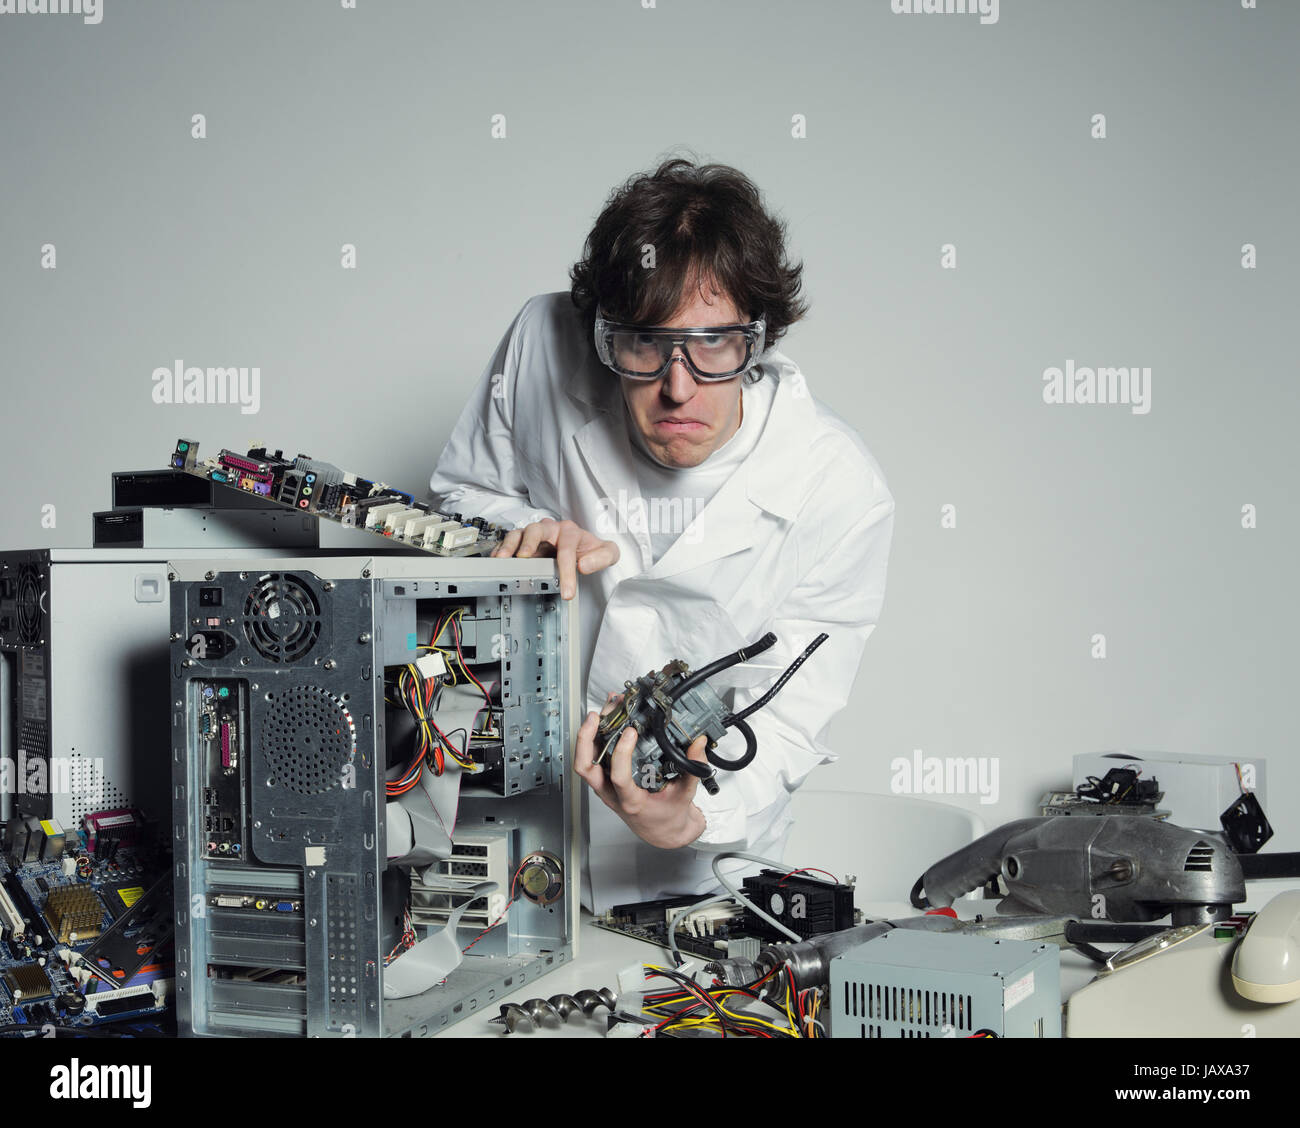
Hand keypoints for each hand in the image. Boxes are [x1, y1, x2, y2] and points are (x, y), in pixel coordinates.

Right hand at [489, 518, 618, 599]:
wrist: (583, 546)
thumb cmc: (592, 549)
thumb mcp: (608, 553)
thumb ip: (602, 558)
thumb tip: (584, 565)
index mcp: (571, 531)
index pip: (567, 550)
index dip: (567, 572)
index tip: (567, 591)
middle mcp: (551, 529)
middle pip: (537, 530)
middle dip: (530, 543)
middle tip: (524, 558)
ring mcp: (536, 534)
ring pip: (520, 532)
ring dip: (511, 545)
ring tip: (503, 558)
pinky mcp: (525, 540)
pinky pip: (511, 540)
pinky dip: (503, 548)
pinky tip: (498, 558)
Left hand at [573, 694, 708, 849]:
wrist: (662, 832)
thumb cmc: (669, 818)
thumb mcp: (685, 795)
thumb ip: (692, 769)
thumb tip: (698, 744)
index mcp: (631, 801)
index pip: (618, 777)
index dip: (621, 752)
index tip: (631, 732)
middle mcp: (612, 794)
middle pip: (586, 767)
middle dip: (586, 739)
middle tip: (598, 717)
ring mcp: (605, 788)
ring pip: (584, 762)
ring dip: (588, 735)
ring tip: (601, 712)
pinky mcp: (605, 781)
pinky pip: (593, 760)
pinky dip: (595, 739)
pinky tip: (606, 723)